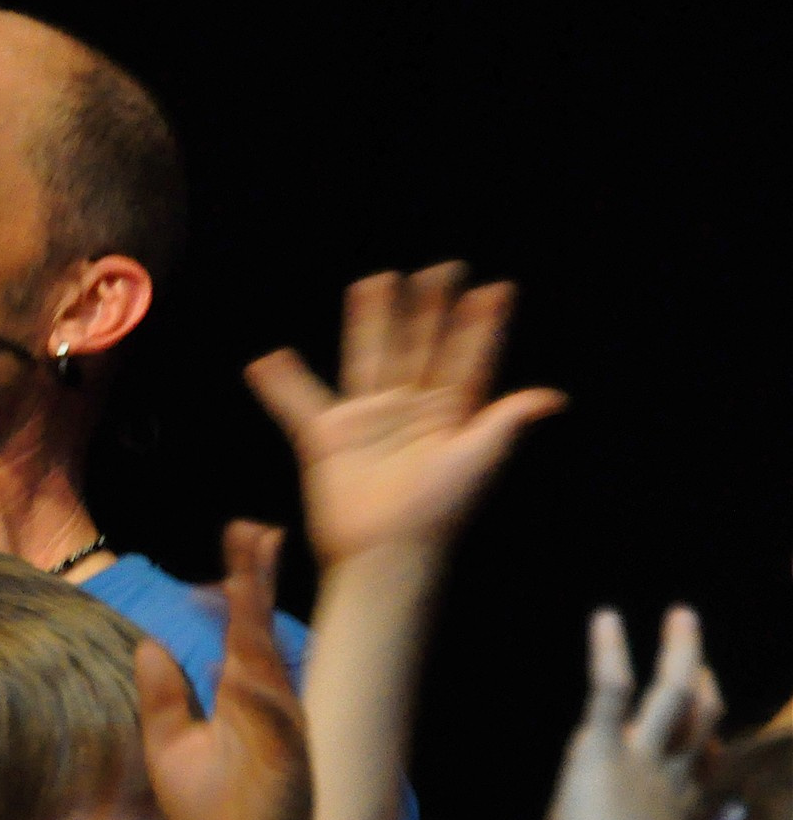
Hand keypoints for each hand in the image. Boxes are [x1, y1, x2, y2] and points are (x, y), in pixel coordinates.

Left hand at [139, 522, 315, 819]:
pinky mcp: (285, 756)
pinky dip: (258, 688)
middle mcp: (262, 701)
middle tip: (254, 530)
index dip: (240, 584)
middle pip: (256, 628)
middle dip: (255, 580)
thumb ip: (163, 697)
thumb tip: (148, 645)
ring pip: (265, 659)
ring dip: (257, 616)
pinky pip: (270, 715)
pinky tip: (243, 659)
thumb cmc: (214, 812)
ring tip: (251, 566)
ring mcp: (277, 725)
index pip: (239, 627)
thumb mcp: (171, 745)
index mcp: (239, 694)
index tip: (240, 537)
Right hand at [246, 264, 564, 566]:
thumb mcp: (481, 459)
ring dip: (370, 320)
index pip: (468, 358)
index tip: (496, 289)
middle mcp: (410, 411)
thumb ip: (509, 420)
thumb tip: (553, 398)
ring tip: (374, 281)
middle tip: (442, 268)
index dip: (481, 326)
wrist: (388, 551)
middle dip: (429, 308)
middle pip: (419, 347)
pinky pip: (298, 403)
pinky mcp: (326, 439)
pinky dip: (280, 384)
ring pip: (369, 358)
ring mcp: (367, 422)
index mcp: (452, 415)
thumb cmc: (438, 510)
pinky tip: (266, 361)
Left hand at [541, 606, 723, 819]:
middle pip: (703, 723)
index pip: (706, 771)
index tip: (713, 737)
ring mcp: (642, 759)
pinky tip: (606, 617)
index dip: (710, 747)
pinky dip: (609, 649)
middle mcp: (673, 781)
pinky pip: (610, 687)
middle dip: (706, 688)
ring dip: (680, 651)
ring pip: (673, 694)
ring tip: (682, 615)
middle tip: (703, 661)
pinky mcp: (604, 746)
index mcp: (682, 819)